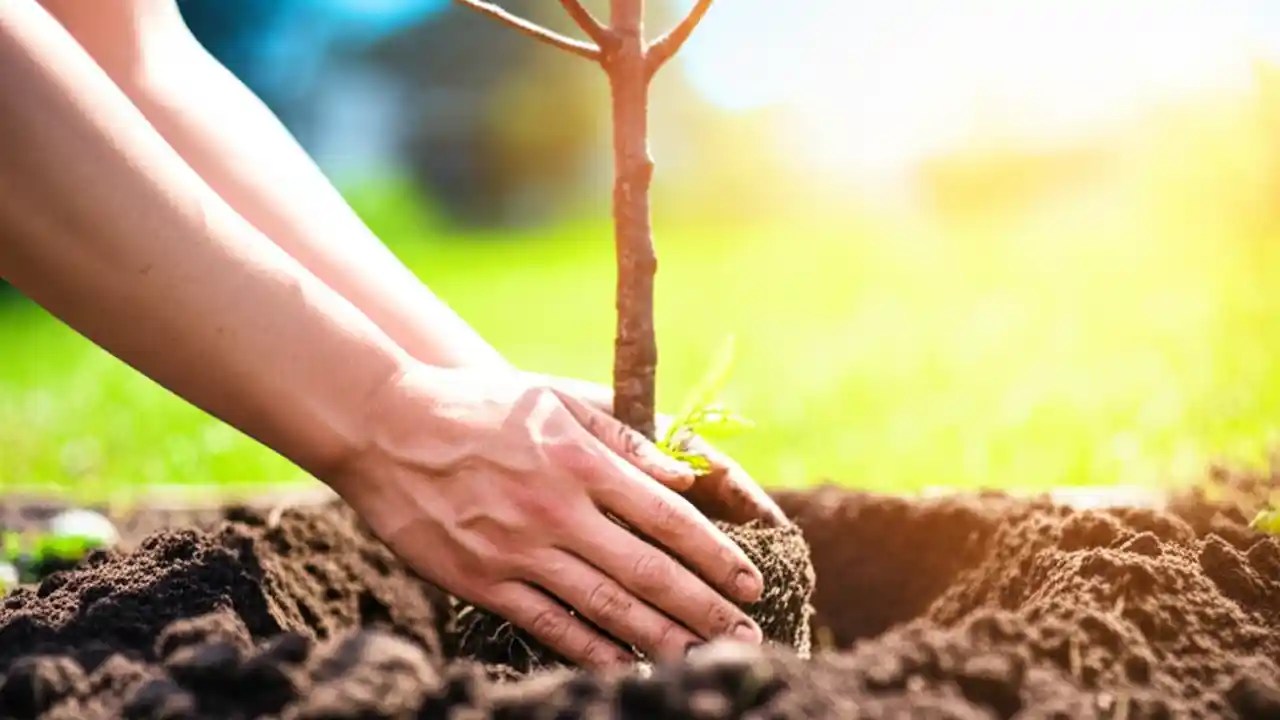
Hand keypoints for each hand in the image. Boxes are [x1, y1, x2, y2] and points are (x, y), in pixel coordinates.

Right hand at [327, 364, 765, 669]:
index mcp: (580, 461)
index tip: (749, 580)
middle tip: (747, 635)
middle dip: (703, 607)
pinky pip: (547, 624)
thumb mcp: (556, 400)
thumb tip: (686, 477)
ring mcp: (516, 550)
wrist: (386, 428)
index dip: (714, 554)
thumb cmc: (480, 407)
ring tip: (702, 657)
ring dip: (660, 637)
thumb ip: (624, 437)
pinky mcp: (481, 580)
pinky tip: (625, 666)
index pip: (666, 517)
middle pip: (646, 570)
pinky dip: (590, 649)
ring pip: (604, 606)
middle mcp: (555, 510)